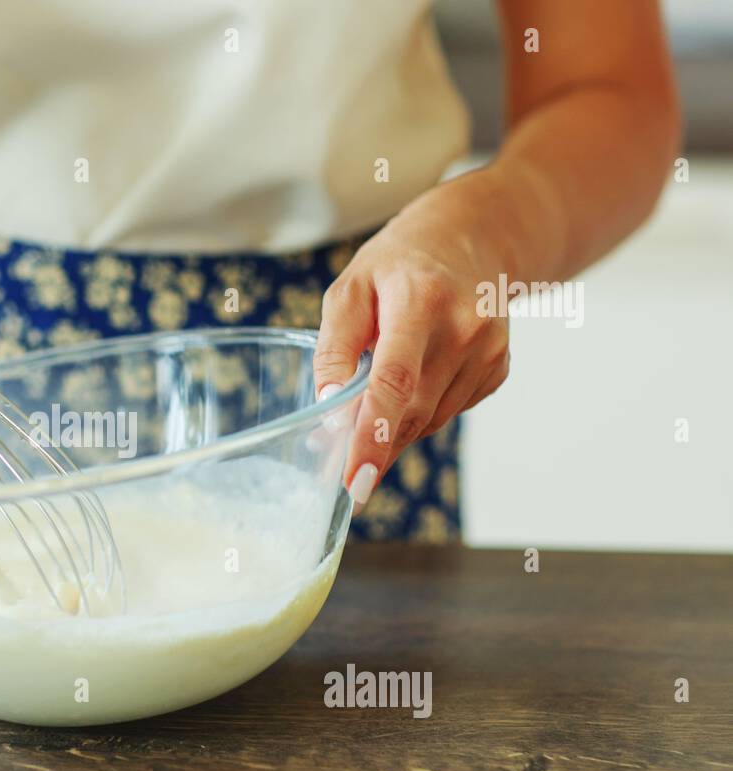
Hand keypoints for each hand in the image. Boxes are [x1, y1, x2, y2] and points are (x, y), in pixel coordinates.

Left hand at [314, 173, 512, 509]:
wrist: (474, 237)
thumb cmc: (399, 263)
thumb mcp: (350, 287)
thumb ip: (334, 346)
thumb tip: (327, 406)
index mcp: (421, 302)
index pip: (395, 382)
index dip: (372, 436)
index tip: (356, 479)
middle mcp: (466, 328)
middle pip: (411, 411)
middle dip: (373, 443)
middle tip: (340, 461)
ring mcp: (490, 351)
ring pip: (430, 420)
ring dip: (395, 425)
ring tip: (372, 404)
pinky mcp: (499, 369)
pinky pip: (448, 411)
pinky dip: (421, 411)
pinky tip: (415, 379)